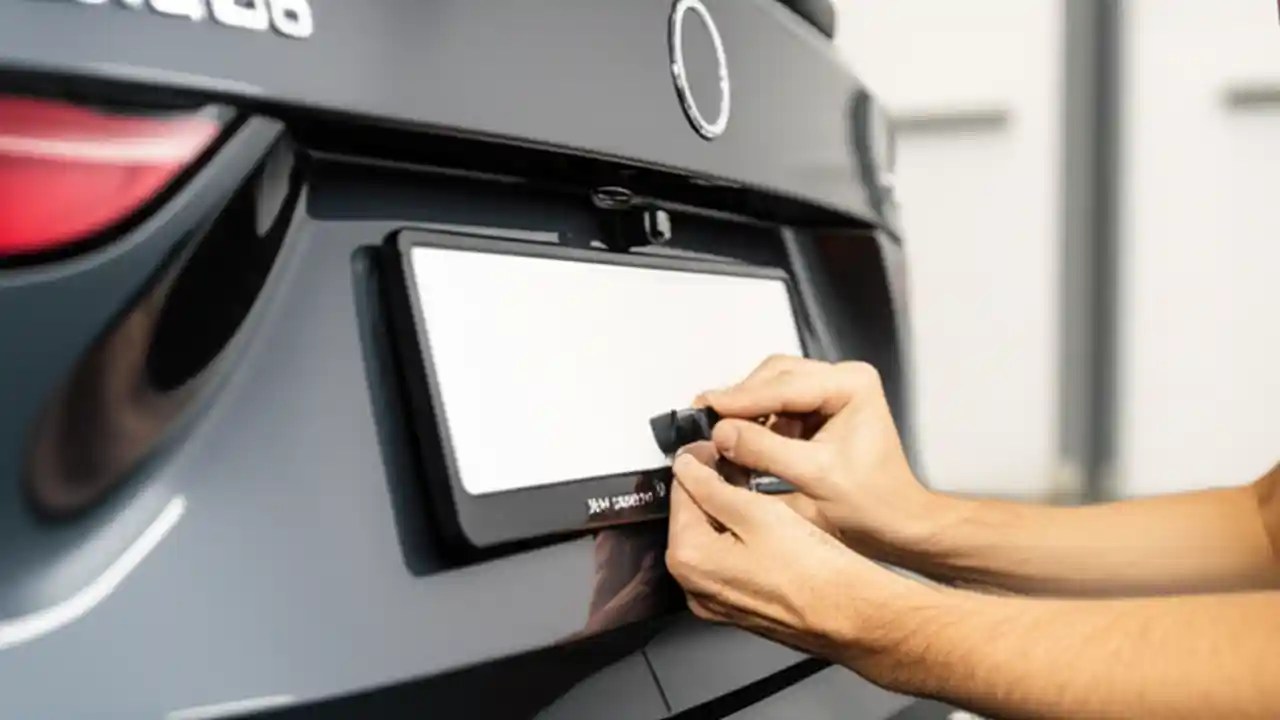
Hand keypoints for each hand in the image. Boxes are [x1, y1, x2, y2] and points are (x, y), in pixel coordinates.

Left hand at [665, 442, 922, 663]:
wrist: (849, 615)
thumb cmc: (812, 570)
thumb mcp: (757, 512)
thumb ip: (712, 486)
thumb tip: (687, 467)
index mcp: (689, 558)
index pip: (680, 493)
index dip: (697, 462)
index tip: (713, 446)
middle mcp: (692, 585)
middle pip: (691, 518)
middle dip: (710, 487)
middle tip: (736, 463)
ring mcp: (713, 600)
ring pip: (709, 539)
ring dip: (725, 511)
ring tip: (753, 490)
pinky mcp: (735, 606)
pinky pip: (725, 562)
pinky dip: (736, 538)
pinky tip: (762, 525)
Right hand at [698, 356, 936, 558]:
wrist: (895, 521)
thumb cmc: (871, 502)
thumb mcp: (815, 477)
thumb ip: (766, 451)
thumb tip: (721, 432)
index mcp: (852, 385)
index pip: (786, 384)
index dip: (742, 398)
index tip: (706, 409)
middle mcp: (842, 378)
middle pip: (774, 376)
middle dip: (740, 399)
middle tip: (703, 419)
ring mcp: (829, 391)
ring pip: (770, 387)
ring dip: (744, 409)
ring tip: (716, 432)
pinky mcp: (816, 408)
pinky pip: (775, 404)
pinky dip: (754, 420)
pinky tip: (737, 439)